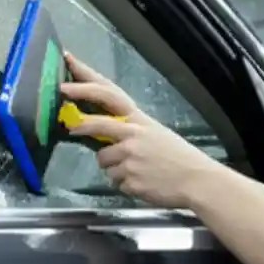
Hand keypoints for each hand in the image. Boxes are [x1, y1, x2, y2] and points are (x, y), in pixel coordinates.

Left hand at [61, 53, 224, 208]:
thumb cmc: (178, 157)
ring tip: (138, 170)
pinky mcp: (129, 178)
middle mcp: (132, 135)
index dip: (85, 84)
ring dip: (115, 167)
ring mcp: (130, 157)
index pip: (109, 95)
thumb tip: (104, 135)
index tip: (66, 80)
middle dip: (81, 124)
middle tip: (72, 127)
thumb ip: (130, 130)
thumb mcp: (156, 133)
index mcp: (140, 120)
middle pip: (97, 124)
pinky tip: (144, 182)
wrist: (197, 180)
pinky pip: (115, 181)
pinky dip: (126, 183)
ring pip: (104, 161)